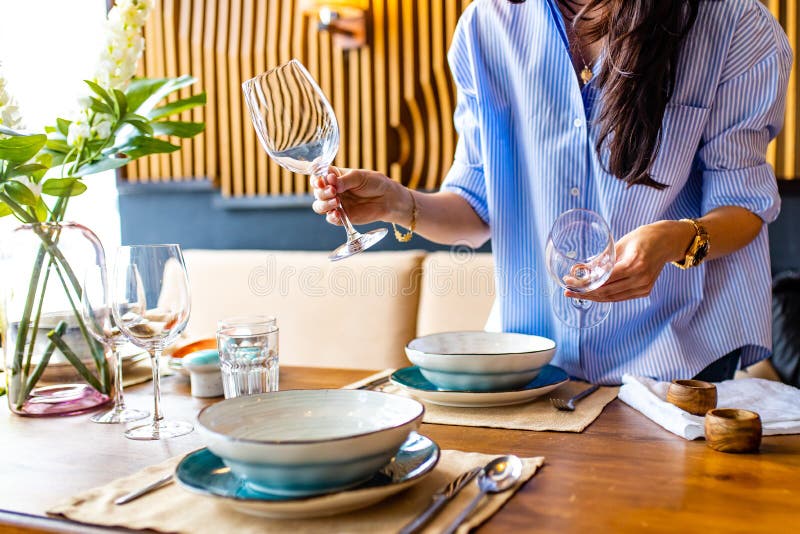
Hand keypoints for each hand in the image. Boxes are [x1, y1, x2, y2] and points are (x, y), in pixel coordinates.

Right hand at [311, 168, 407, 225]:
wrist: (387, 199)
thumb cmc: (374, 183)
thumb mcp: (359, 177)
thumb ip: (344, 180)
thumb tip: (331, 182)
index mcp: (334, 177)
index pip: (318, 176)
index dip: (316, 177)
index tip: (321, 179)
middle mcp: (332, 190)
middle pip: (317, 192)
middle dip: (322, 191)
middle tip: (333, 190)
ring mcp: (336, 204)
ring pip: (319, 206)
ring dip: (324, 204)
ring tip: (336, 201)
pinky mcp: (342, 216)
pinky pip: (331, 218)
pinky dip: (331, 216)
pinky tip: (337, 214)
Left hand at [565, 220, 693, 301]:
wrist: (667, 242)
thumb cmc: (642, 238)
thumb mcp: (619, 244)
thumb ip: (601, 260)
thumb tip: (578, 270)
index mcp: (634, 264)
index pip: (603, 280)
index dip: (584, 284)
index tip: (568, 282)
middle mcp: (640, 279)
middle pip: (606, 292)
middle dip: (584, 293)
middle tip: (567, 290)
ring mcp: (644, 287)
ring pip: (612, 298)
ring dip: (593, 297)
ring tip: (576, 293)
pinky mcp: (645, 291)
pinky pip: (620, 297)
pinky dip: (605, 296)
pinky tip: (593, 293)